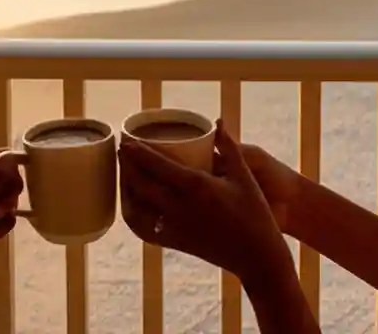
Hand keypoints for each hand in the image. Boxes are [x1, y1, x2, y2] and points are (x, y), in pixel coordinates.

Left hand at [119, 121, 292, 285]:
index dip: (137, 152)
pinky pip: (143, 227)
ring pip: (136, 208)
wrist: (257, 256)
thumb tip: (218, 121)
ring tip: (124, 173)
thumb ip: (229, 146)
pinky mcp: (174, 242)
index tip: (126, 140)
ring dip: (126, 189)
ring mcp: (174, 227)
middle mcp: (180, 207)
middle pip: (140, 184)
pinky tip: (133, 202)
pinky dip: (132, 213)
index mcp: (196, 186)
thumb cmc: (255, 212)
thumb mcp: (244, 175)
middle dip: (126, 165)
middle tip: (120, 150)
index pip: (156, 165)